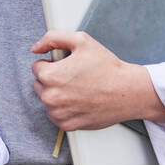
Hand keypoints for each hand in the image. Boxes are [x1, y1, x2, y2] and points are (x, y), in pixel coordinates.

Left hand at [30, 30, 164, 130]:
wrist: (127, 92)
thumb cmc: (107, 68)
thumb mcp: (81, 41)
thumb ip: (53, 38)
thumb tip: (36, 48)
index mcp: (50, 76)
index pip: (37, 67)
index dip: (53, 63)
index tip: (67, 66)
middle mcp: (51, 97)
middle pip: (40, 84)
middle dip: (53, 79)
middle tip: (75, 76)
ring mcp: (58, 113)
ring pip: (48, 101)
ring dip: (58, 95)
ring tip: (80, 89)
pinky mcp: (67, 125)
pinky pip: (57, 116)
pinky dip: (65, 109)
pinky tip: (80, 101)